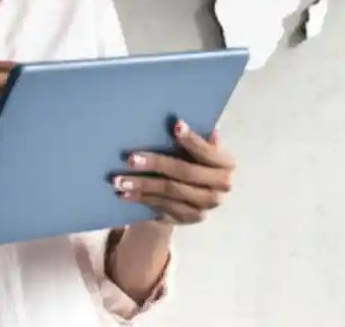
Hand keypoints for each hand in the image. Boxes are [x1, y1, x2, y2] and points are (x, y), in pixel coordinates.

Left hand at [114, 120, 235, 224]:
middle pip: (186, 173)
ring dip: (143, 185)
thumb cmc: (195, 161)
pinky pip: (163, 208)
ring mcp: (204, 206)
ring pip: (171, 193)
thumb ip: (198, 139)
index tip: (175, 126)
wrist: (193, 195)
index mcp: (225, 165)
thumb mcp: (199, 149)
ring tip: (119, 180)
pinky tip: (125, 194)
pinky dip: (142, 200)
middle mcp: (220, 187)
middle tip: (130, 159)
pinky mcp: (188, 218)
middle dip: (157, 164)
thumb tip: (192, 126)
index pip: (208, 152)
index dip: (192, 140)